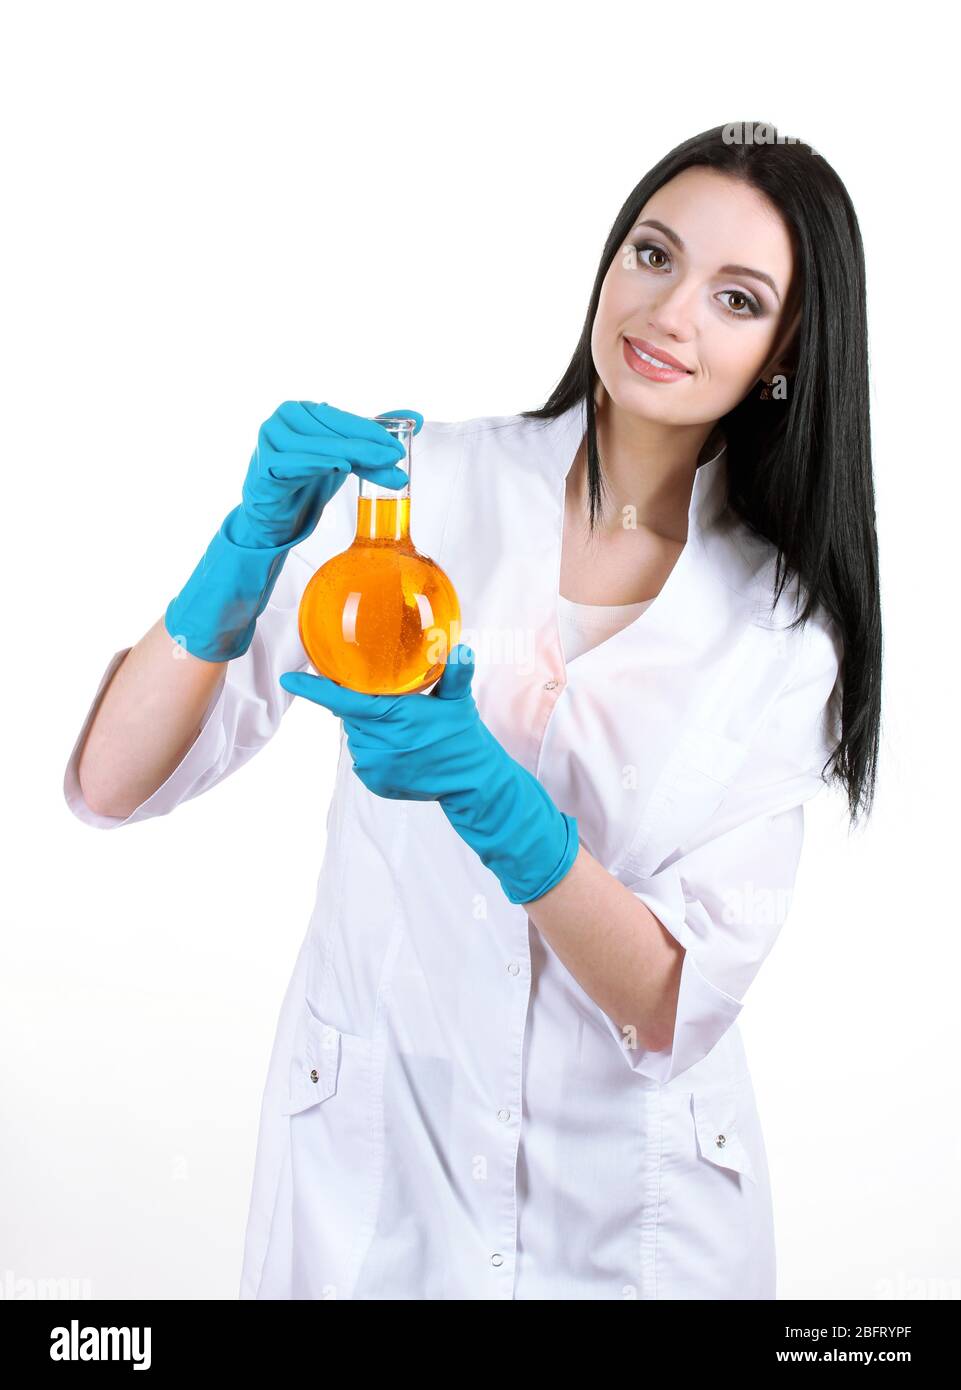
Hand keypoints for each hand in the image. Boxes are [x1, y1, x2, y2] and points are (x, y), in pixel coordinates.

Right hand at [230, 401, 423, 549]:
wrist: (273, 514)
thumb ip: (373, 438)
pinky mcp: (262, 468)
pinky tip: (340, 466)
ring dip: (350, 456)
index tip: (398, 446)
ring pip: (316, 447)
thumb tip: (416, 419)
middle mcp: (282, 420)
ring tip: (377, 464)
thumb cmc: (307, 479)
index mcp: (301, 410)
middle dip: (366, 447)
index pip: (340, 418)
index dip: (371, 431)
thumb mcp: (343, 457)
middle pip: (331, 432)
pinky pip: (293, 464)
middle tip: (395, 458)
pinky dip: (318, 465)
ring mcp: (268, 441)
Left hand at [278, 644, 579, 905]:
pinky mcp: (374, 782)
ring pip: (355, 736)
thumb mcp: (459, 699)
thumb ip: (456, 673)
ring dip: (370, 729)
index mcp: (395, 716)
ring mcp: (375, 766)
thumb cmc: (463, 735)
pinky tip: (400, 750)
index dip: (315, 688)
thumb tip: (460, 650)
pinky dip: (375, 749)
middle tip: (396, 707)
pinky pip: (362, 757)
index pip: (345, 700)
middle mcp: (380, 743)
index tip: (289, 678)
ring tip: (403, 732)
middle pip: (350, 716)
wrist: (470, 783)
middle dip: (364, 708)